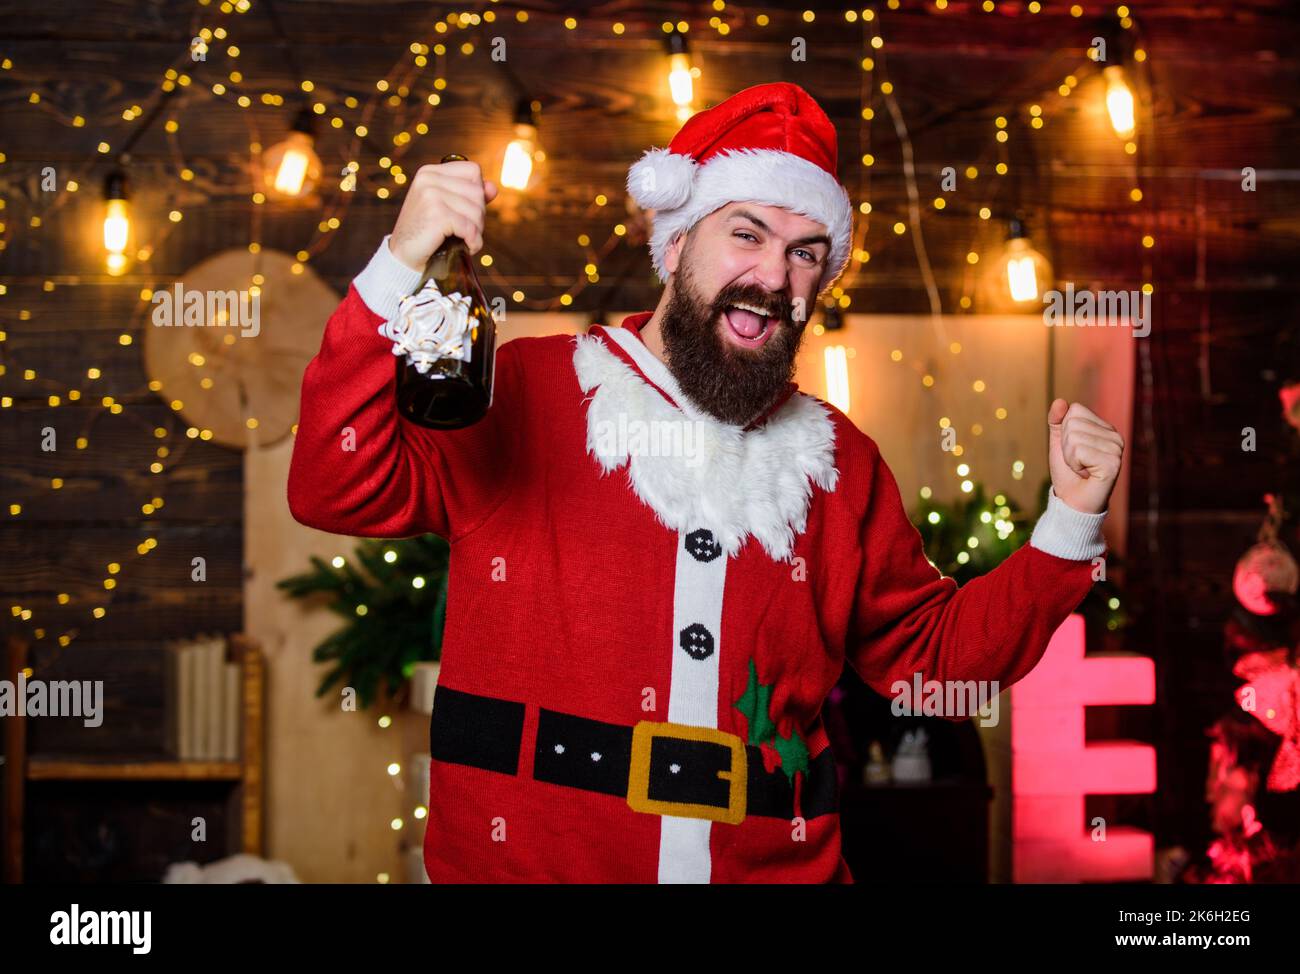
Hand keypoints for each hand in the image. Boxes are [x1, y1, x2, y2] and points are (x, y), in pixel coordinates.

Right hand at [388, 159, 498, 270]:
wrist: (402, 257)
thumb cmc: (426, 233)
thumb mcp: (447, 209)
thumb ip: (470, 196)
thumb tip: (493, 187)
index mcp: (430, 172)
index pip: (473, 170)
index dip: (478, 193)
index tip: (467, 211)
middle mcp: (429, 179)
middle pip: (477, 192)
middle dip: (478, 215)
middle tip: (466, 231)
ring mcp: (431, 194)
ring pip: (477, 210)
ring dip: (477, 230)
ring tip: (464, 239)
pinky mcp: (437, 214)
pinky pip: (470, 227)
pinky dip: (474, 241)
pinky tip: (467, 248)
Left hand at [1047, 398, 1123, 514]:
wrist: (1073, 502)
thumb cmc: (1068, 474)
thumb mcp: (1058, 443)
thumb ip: (1057, 421)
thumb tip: (1060, 401)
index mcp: (1105, 428)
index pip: (1075, 410)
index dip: (1064, 432)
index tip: (1073, 451)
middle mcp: (1115, 436)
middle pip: (1073, 423)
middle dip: (1066, 445)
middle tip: (1077, 463)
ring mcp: (1117, 449)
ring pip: (1075, 437)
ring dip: (1070, 457)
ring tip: (1081, 469)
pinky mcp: (1113, 463)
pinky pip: (1079, 451)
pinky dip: (1074, 465)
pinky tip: (1086, 474)